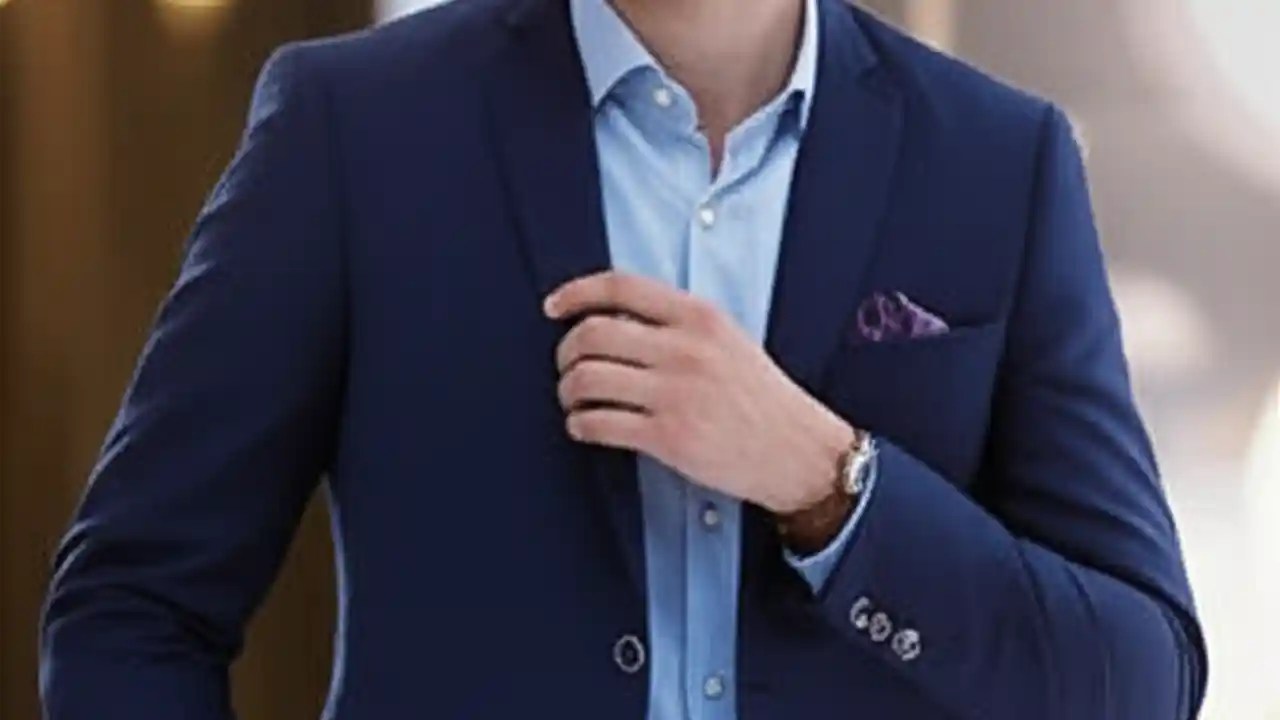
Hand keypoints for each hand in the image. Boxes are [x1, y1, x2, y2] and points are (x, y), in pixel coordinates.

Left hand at [545, 271, 854, 513]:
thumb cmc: (761, 398)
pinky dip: (579, 424)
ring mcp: (675, 393)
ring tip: (575, 400)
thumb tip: (611, 318)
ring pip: (587, 379)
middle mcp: (685, 349)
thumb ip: (677, 324)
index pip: (621, 286)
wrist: (798, 451)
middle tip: (568, 366)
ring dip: (568, 391)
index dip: (576, 293)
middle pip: (593, 333)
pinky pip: (598, 423)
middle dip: (566, 351)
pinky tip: (585, 427)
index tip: (553, 307)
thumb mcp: (728, 339)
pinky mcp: (668, 436)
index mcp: (699, 317)